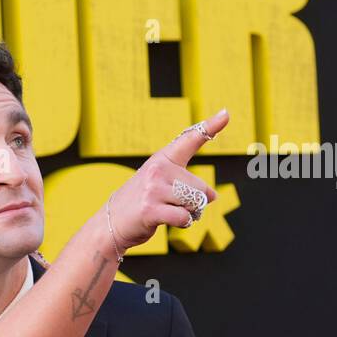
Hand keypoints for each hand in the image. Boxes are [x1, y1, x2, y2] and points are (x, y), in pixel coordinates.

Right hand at [104, 109, 227, 250]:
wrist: (109, 223)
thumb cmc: (139, 203)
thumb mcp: (158, 184)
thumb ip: (187, 184)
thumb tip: (214, 195)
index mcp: (161, 159)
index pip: (189, 140)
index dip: (210, 126)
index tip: (226, 114)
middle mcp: (158, 170)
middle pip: (201, 187)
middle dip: (196, 202)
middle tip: (173, 205)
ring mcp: (153, 189)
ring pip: (194, 203)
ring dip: (190, 214)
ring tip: (170, 213)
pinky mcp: (150, 210)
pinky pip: (184, 217)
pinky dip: (183, 223)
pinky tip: (168, 221)